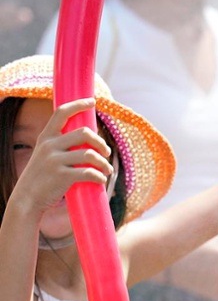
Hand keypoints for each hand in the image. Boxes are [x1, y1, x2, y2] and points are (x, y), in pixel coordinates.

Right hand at [9, 97, 112, 214]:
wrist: (27, 199)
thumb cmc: (42, 177)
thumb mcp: (45, 155)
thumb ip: (60, 145)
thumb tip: (88, 138)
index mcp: (46, 137)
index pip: (61, 113)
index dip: (78, 104)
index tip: (92, 101)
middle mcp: (49, 145)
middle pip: (84, 133)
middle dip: (100, 142)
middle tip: (106, 152)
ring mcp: (55, 161)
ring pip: (90, 154)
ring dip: (104, 163)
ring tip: (107, 170)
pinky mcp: (62, 176)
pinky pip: (89, 173)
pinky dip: (100, 176)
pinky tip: (102, 180)